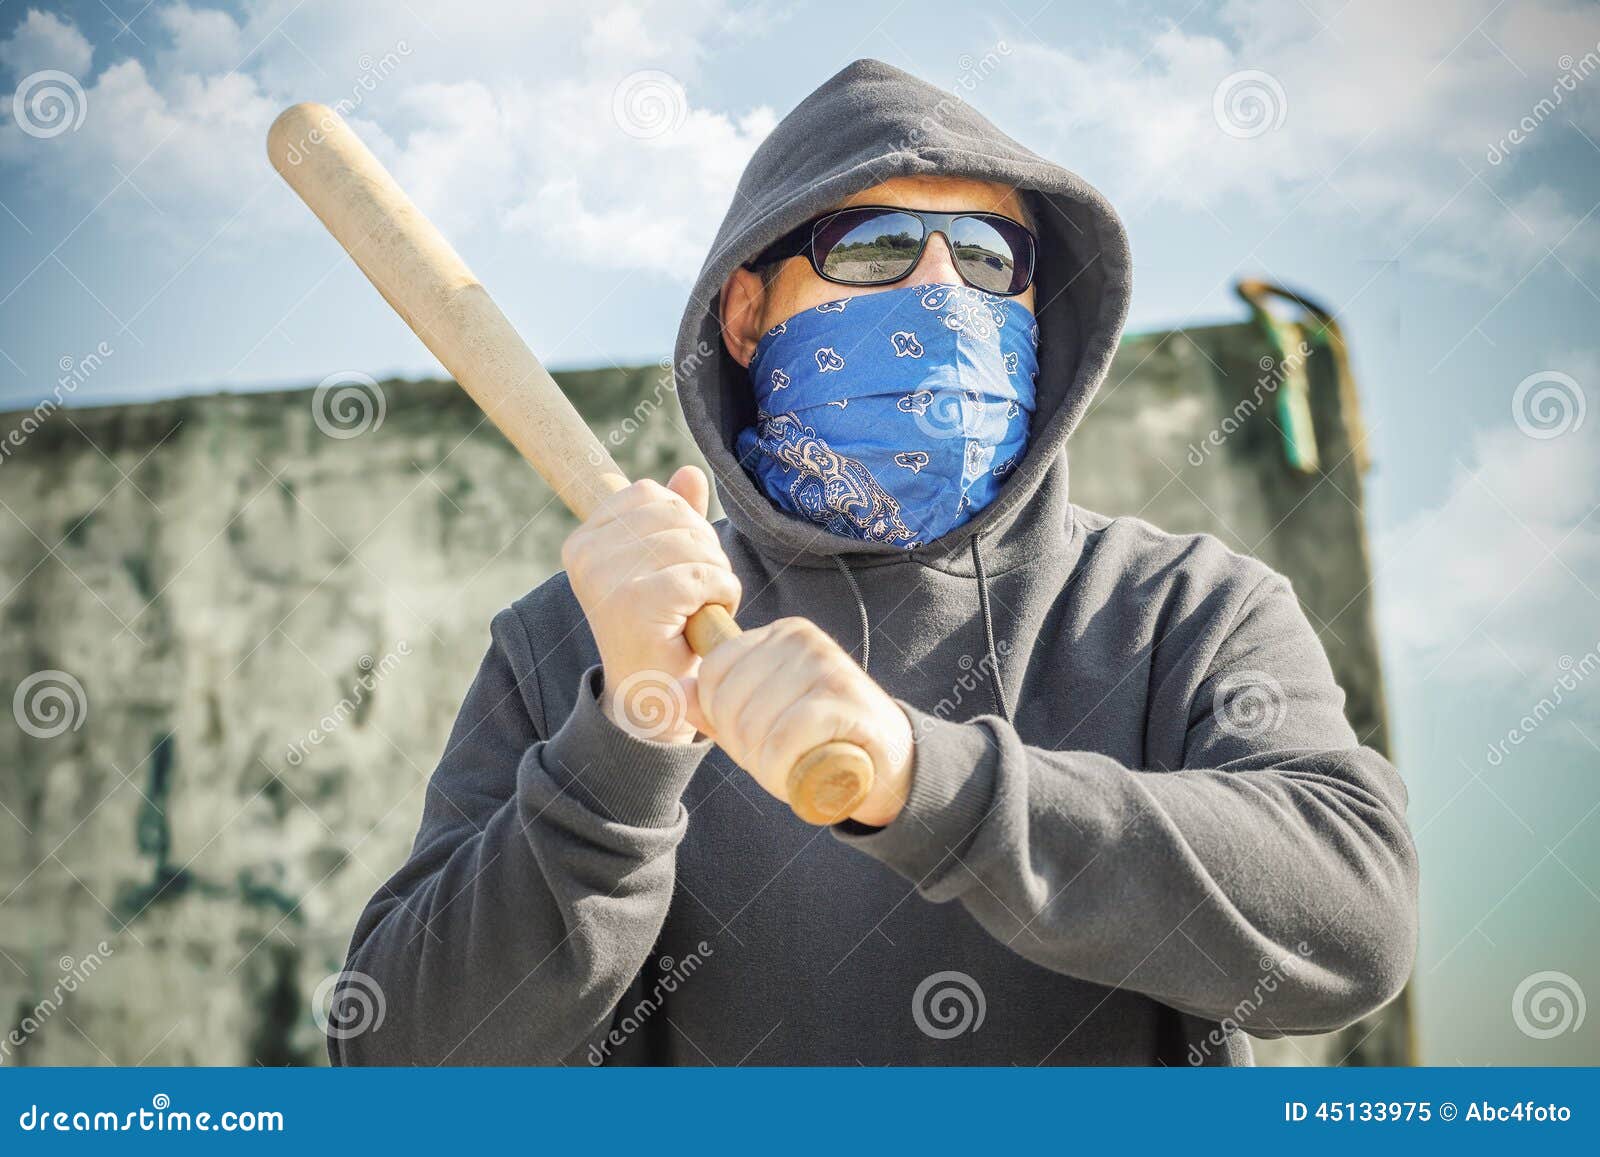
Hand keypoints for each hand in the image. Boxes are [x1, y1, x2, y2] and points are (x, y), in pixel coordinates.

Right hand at [562, 466, 739, 744]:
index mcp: (583, 540)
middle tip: (696, 592)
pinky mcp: (637, 603)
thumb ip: (674, 518)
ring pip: (694, 544)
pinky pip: (703, 575)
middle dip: (704, 549)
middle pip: (675, 515)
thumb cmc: (662, 629)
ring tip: (699, 606)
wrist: (651, 698)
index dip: (682, 523)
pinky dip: (722, 594)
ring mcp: (607, 579)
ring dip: (715, 574)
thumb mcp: (665, 564)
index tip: (678, 565)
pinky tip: (707, 617)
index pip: (649, 494)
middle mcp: (585, 554)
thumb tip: (689, 473)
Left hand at [684, 617, 914, 825]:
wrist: (889, 763)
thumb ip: (717, 708)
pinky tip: (794, 779)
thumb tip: (675, 691)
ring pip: (756, 721)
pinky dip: (780, 769)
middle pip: (730, 698)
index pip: (714, 670)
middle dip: (742, 746)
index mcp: (779, 634)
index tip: (748, 741)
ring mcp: (826, 663)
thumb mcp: (760, 720)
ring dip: (763, 765)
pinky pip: (785, 737)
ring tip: (787, 772)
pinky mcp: (844, 698)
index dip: (718, 718)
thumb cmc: (817, 740)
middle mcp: (801, 638)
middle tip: (771, 764)